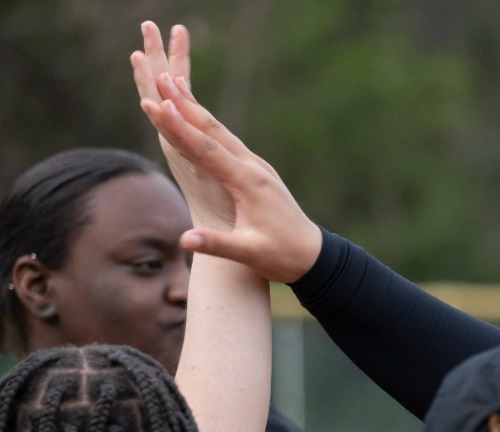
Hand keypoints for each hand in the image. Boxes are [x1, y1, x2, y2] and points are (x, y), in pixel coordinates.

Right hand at [130, 24, 322, 281]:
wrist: (314, 256)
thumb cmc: (282, 256)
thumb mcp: (250, 253)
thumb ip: (217, 245)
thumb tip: (185, 241)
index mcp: (248, 182)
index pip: (206, 149)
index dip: (178, 128)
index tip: (156, 104)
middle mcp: (253, 168)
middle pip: (213, 131)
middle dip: (185, 105)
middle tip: (161, 78)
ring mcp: (256, 167)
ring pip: (220, 133)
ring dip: (195, 110)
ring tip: (175, 86)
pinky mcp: (256, 172)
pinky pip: (227, 143)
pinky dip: (207, 127)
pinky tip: (197, 118)